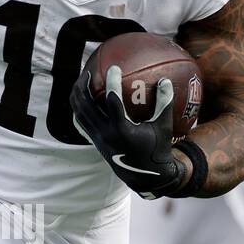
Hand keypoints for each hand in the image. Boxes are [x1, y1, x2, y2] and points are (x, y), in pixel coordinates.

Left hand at [71, 67, 187, 198]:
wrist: (145, 176)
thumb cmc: (157, 150)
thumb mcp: (164, 127)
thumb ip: (164, 104)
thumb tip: (165, 80)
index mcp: (122, 130)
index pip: (112, 101)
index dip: (111, 82)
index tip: (113, 67)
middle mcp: (105, 134)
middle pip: (85, 105)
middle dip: (83, 85)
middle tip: (88, 69)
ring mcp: (97, 139)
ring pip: (79, 112)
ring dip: (78, 95)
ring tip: (82, 79)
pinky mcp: (94, 142)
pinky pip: (80, 121)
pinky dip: (79, 108)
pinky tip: (83, 97)